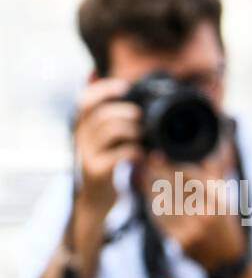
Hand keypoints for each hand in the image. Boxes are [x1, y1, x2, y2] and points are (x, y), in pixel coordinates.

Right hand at [72, 78, 140, 210]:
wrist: (96, 201)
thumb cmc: (105, 164)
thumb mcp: (102, 138)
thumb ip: (105, 114)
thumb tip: (98, 77)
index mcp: (82, 127)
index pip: (85, 100)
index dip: (103, 90)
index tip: (125, 86)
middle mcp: (80, 139)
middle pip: (101, 115)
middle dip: (125, 112)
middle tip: (141, 117)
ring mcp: (87, 155)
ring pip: (110, 131)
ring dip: (133, 131)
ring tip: (143, 137)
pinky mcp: (97, 171)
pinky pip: (120, 154)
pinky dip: (136, 151)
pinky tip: (142, 155)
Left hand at [140, 141, 245, 271]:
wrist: (227, 262)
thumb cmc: (225, 226)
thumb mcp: (226, 199)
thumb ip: (217, 174)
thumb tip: (219, 145)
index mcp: (219, 202)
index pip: (190, 176)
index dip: (171, 164)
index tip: (158, 155)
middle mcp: (206, 214)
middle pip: (173, 186)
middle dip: (156, 172)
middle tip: (145, 161)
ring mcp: (192, 229)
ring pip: (163, 201)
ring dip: (150, 187)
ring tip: (142, 176)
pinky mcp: (180, 241)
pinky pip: (161, 219)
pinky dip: (152, 206)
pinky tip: (148, 198)